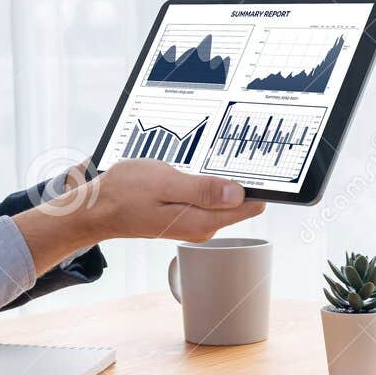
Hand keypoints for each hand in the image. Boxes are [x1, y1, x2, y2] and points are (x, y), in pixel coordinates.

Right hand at [13, 159, 263, 270]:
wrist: (96, 208)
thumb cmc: (126, 192)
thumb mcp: (166, 183)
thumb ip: (203, 190)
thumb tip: (240, 195)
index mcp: (202, 221)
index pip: (248, 207)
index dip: (265, 187)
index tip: (279, 164)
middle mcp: (202, 226)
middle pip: (241, 204)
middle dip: (252, 180)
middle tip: (264, 148)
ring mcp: (194, 221)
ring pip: (227, 200)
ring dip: (232, 180)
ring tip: (242, 152)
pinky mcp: (185, 214)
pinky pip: (211, 198)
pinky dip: (215, 183)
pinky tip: (212, 167)